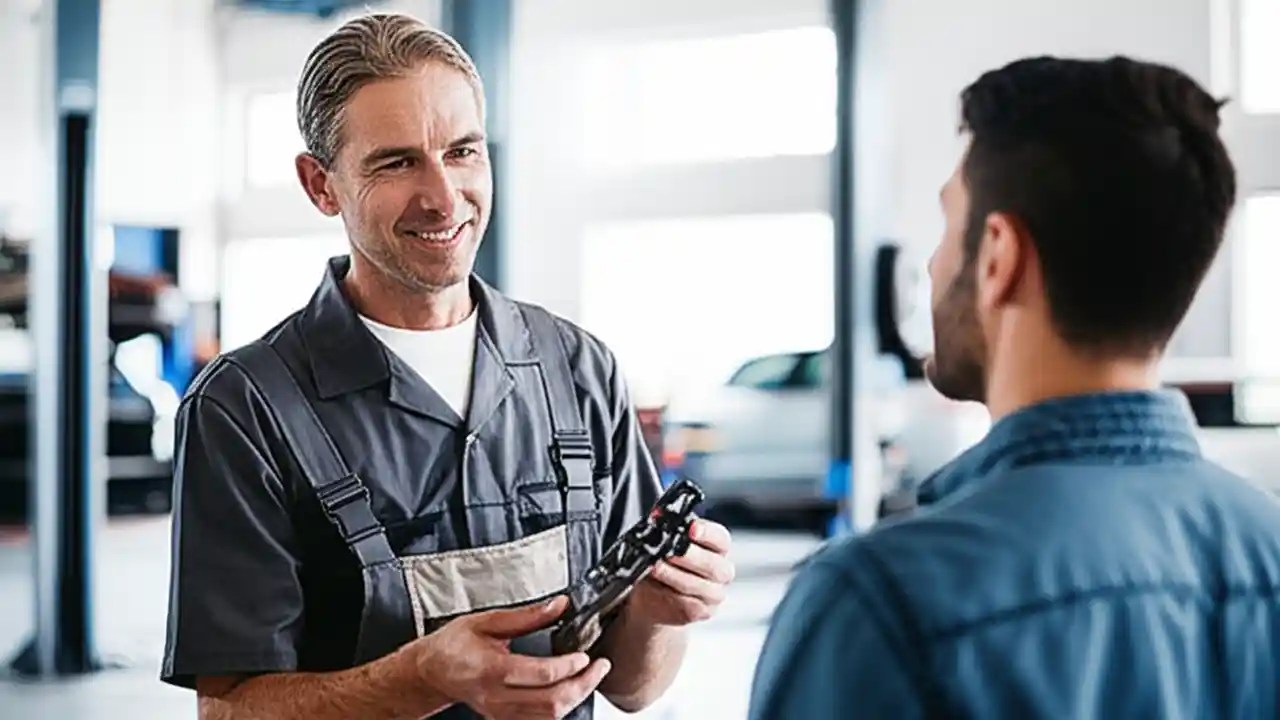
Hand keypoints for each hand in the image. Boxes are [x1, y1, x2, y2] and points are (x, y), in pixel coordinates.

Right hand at [410, 596, 611, 718]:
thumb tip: (558, 605)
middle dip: (583, 685)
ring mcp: (500, 713)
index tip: (586, 654)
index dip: (570, 666)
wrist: (432, 671)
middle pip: (551, 702)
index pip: (542, 674)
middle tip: (600, 667)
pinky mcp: (503, 719)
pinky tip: (570, 691)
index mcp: (492, 669)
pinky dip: (560, 708)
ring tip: (589, 677)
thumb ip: (526, 615)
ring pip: (549, 717)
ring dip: (576, 698)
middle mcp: (497, 697)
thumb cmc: (454, 644)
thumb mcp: (486, 620)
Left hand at [626, 518, 734, 625]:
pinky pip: (687, 604)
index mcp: (718, 548)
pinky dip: (669, 594)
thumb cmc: (666, 563)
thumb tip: (657, 518)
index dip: (707, 532)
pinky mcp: (701, 612)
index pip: (720, 538)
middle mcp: (722, 571)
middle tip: (668, 551)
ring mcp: (714, 594)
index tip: (691, 528)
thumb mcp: (666, 543)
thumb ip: (666, 532)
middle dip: (688, 556)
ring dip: (673, 575)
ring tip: (655, 567)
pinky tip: (657, 587)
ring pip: (697, 585)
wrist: (657, 597)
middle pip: (712, 564)